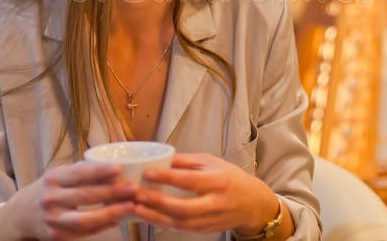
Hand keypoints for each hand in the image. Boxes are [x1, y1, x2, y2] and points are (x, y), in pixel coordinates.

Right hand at [0, 162, 135, 240]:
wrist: (20, 215)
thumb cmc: (47, 190)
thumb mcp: (58, 175)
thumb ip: (80, 171)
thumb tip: (112, 163)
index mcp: (53, 179)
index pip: (78, 173)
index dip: (98, 171)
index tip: (119, 168)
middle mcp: (51, 199)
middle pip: (84, 196)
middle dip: (112, 192)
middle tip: (134, 187)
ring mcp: (53, 220)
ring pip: (85, 219)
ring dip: (110, 213)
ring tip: (130, 206)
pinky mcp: (57, 236)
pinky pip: (83, 233)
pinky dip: (102, 227)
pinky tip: (118, 219)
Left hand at [132, 153, 280, 235]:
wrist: (252, 204)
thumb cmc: (230, 178)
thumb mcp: (212, 162)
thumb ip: (186, 161)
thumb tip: (161, 156)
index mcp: (218, 181)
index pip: (190, 180)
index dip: (168, 177)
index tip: (147, 172)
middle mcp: (215, 203)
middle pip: (183, 207)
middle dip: (157, 201)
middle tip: (136, 193)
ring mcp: (210, 220)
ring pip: (179, 222)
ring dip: (155, 216)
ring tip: (135, 206)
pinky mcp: (204, 231)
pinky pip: (180, 228)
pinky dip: (161, 222)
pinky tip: (147, 215)